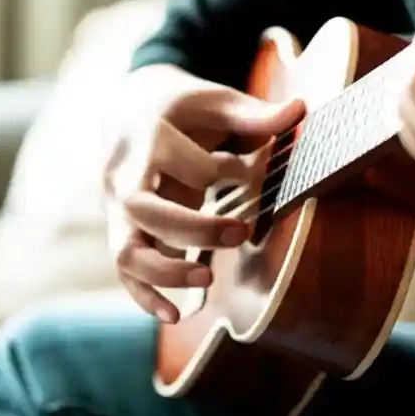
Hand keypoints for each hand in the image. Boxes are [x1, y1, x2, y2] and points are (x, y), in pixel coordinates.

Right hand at [102, 66, 303, 322]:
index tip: (253, 166)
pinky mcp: (119, 230)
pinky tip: (175, 315)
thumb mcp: (215, 100)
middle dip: (196, 228)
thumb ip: (254, 113)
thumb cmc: (181, 107)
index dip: (228, 170)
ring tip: (208, 279)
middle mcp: (122, 173)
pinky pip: (124, 270)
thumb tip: (300, 110)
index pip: (190, 165)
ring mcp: (115, 207)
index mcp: (147, 135)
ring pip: (126, 250)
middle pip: (145, 210)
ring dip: (166, 270)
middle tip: (241, 232)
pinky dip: (146, 297)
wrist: (128, 107)